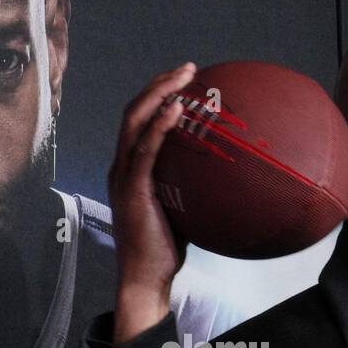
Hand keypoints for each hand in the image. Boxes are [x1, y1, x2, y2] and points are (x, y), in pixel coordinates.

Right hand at [108, 62, 196, 341]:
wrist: (144, 279)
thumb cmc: (165, 251)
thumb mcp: (181, 210)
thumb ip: (192, 188)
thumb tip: (226, 178)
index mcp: (129, 169)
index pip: (139, 121)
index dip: (158, 95)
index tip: (185, 81)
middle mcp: (120, 166)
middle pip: (134, 111)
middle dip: (160, 84)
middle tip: (189, 68)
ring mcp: (123, 176)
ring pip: (135, 121)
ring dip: (160, 94)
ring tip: (185, 77)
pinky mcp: (131, 189)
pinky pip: (145, 150)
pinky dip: (159, 126)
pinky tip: (177, 110)